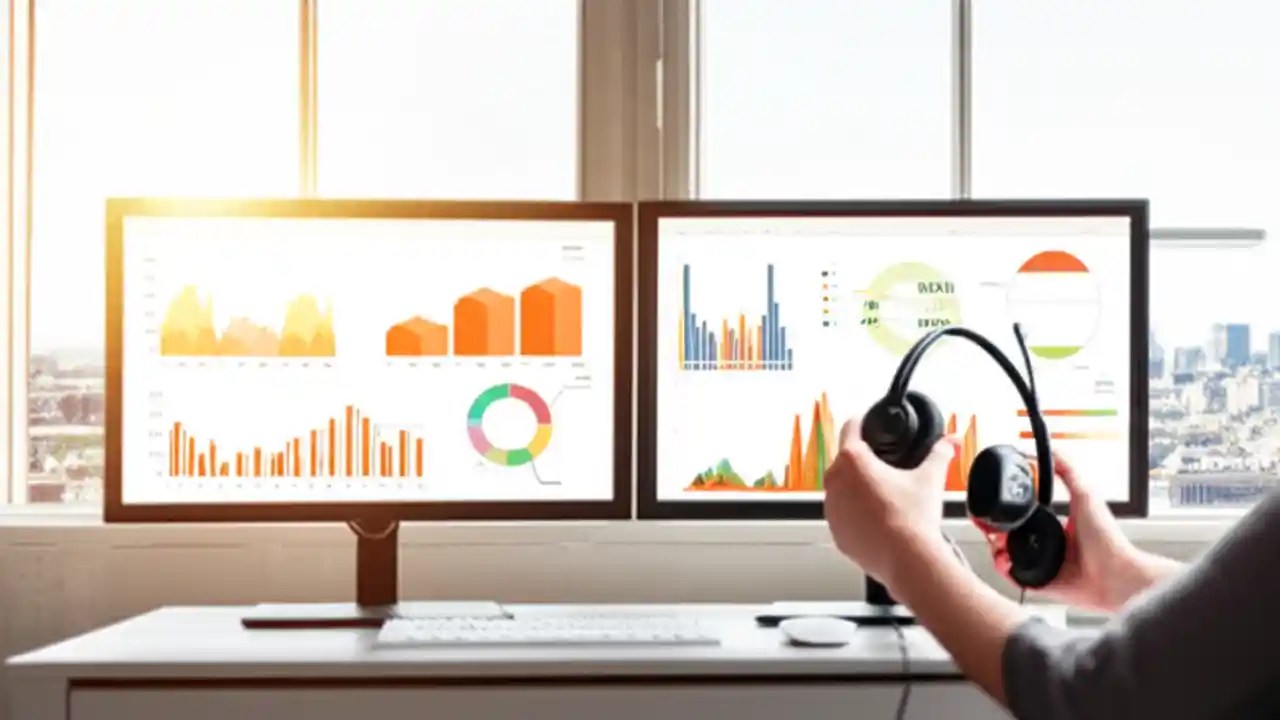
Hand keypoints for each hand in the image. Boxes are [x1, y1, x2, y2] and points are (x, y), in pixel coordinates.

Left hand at [823, 415, 959, 591]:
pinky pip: (843, 517)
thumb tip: (949, 442)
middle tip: (884, 467)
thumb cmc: (914, 520)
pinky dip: (856, 515)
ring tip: (884, 497)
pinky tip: (878, 520)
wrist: (908, 560)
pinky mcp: (836, 534)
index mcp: (852, 461)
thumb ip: (939, 454)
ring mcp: (832, 510)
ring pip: (842, 490)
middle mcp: (835, 483)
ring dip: (857, 489)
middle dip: (862, 461)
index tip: (866, 421)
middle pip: (845, 461)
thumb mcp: (930, 478)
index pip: (851, 428)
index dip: (861, 422)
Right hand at [983, 452, 1167, 611]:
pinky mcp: (1038, 582)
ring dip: (995, 547)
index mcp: (1054, 524)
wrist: (1112, 573)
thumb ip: (1067, 469)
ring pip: (1004, 554)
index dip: (1005, 509)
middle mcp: (1045, 543)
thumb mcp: (1085, 492)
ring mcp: (1041, 563)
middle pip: (1007, 533)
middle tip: (988, 524)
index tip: (995, 504)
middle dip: (993, 528)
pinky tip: (1005, 558)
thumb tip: (1045, 450)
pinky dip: (1003, 567)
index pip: (1021, 515)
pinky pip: (1012, 575)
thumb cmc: (1105, 537)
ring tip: (998, 541)